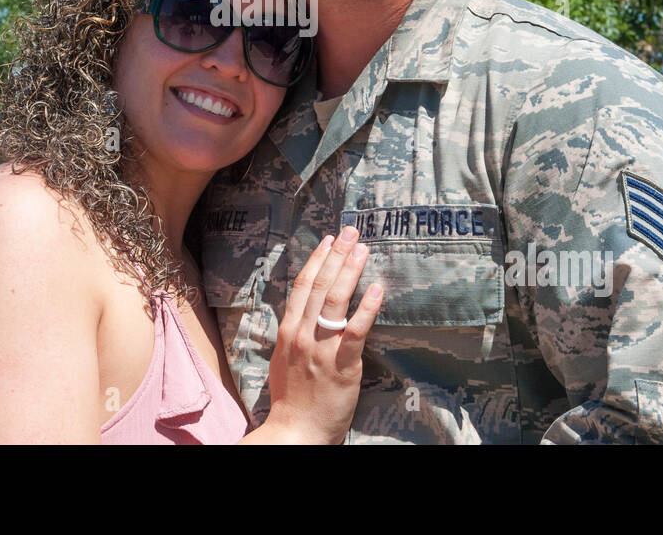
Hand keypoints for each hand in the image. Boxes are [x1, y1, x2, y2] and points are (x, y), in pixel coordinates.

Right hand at [261, 226, 383, 444]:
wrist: (295, 431)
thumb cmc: (292, 398)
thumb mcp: (284, 359)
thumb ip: (295, 333)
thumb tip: (305, 311)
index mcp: (289, 331)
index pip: (303, 286)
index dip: (317, 259)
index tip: (329, 239)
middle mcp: (304, 334)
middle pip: (320, 285)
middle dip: (337, 255)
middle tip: (351, 231)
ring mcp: (322, 349)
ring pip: (336, 301)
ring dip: (351, 270)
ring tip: (363, 249)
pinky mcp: (343, 365)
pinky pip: (356, 331)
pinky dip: (367, 307)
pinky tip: (377, 288)